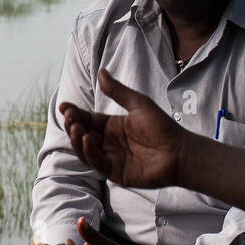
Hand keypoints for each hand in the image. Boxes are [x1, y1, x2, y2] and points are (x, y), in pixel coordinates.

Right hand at [58, 70, 188, 187]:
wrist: (180, 152)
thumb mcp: (138, 104)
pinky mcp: (115, 173)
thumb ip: (117, 91)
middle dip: (73, 125)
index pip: (87, 119)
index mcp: (112, 126)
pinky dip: (89, 152)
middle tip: (70, 116)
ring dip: (77, 139)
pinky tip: (88, 139)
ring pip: (85, 150)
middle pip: (82, 134)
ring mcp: (111, 158)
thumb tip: (101, 71)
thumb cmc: (162, 127)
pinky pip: (97, 163)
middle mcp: (108, 143)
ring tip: (75, 127)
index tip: (64, 106)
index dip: (74, 113)